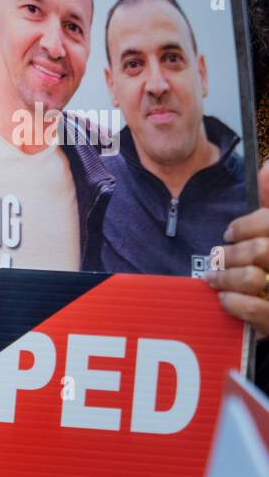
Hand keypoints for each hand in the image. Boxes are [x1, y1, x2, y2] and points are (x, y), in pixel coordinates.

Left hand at [205, 163, 268, 336]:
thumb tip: (267, 165)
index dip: (247, 226)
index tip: (229, 233)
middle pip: (261, 250)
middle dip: (232, 253)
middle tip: (218, 257)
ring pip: (252, 278)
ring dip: (225, 277)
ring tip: (213, 278)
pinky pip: (256, 310)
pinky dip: (233, 302)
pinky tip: (224, 299)